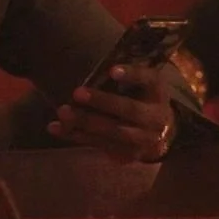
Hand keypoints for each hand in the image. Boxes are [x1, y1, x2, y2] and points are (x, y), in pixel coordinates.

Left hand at [50, 63, 176, 162]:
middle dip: (102, 101)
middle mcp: (155, 117)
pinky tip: (56, 128)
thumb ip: (127, 75)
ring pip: (112, 131)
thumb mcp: (144, 84)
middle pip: (128, 110)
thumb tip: (97, 64)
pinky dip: (76, 136)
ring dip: (85, 122)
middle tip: (77, 92)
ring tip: (62, 112)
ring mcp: (142, 139)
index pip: (148, 80)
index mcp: (158, 92)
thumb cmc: (143, 99)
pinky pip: (99, 145)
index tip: (112, 70)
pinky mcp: (127, 154)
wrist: (163, 135)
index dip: (131, 75)